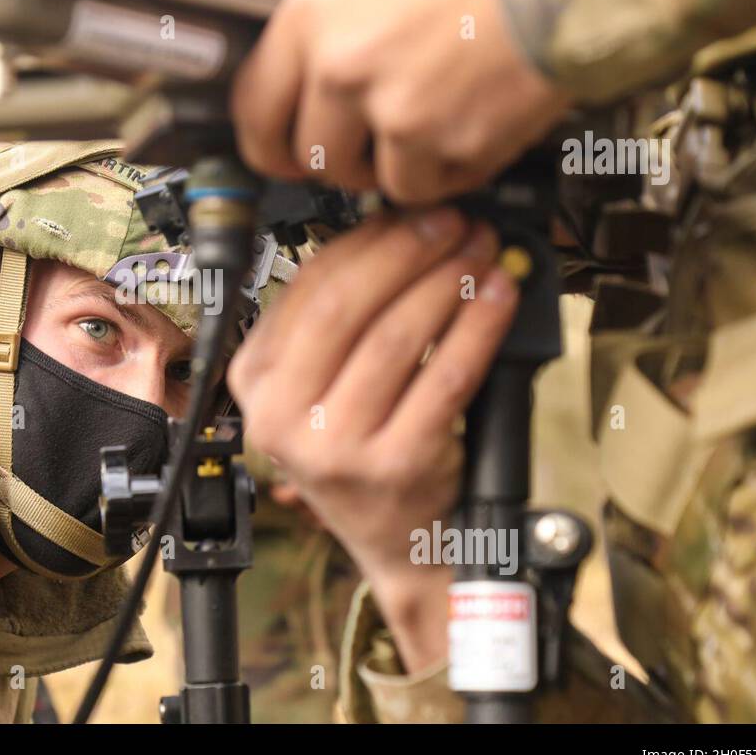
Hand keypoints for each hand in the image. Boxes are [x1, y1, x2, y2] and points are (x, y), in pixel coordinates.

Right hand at [227, 211, 517, 668]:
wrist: (398, 541)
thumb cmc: (361, 450)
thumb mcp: (318, 385)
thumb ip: (339, 319)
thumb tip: (397, 232)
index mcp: (255, 381)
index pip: (308, 288)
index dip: (367, 241)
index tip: (412, 214)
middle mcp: (281, 415)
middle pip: (346, 306)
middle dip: (408, 251)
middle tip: (455, 223)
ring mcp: (336, 445)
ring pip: (397, 336)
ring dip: (448, 281)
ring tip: (483, 253)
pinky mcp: (396, 463)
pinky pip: (447, 376)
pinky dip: (479, 327)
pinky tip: (499, 298)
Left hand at [231, 0, 569, 204]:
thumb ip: (335, 15)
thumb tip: (313, 52)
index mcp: (311, 18)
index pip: (254, 110)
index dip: (268, 140)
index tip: (284, 149)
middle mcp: (342, 69)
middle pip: (312, 157)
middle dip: (340, 157)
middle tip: (370, 143)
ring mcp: (397, 113)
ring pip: (373, 179)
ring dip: (398, 165)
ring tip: (432, 122)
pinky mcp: (453, 145)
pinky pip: (433, 185)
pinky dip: (450, 169)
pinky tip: (470, 126)